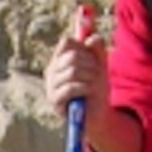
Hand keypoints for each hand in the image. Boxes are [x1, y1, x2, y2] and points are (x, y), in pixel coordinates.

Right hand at [41, 2, 106, 120]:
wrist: (97, 114)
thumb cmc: (96, 89)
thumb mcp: (100, 65)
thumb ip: (97, 49)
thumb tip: (93, 37)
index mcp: (59, 60)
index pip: (66, 42)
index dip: (82, 45)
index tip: (93, 56)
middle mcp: (52, 71)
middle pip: (71, 56)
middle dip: (90, 63)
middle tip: (97, 73)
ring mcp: (51, 86)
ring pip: (72, 71)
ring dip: (90, 76)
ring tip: (94, 84)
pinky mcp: (54, 100)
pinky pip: (71, 87)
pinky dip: (85, 87)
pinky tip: (89, 92)